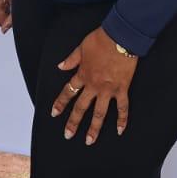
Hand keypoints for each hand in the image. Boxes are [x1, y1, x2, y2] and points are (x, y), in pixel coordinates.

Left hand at [52, 27, 136, 143]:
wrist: (120, 37)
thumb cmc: (101, 39)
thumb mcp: (82, 47)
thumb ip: (72, 59)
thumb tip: (60, 66)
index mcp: (83, 75)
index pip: (69, 92)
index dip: (60, 103)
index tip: (54, 113)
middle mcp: (93, 85)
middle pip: (81, 107)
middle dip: (73, 122)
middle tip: (68, 135)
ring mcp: (108, 89)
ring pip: (99, 113)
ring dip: (94, 128)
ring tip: (89, 141)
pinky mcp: (122, 88)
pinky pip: (122, 107)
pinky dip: (122, 119)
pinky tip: (120, 130)